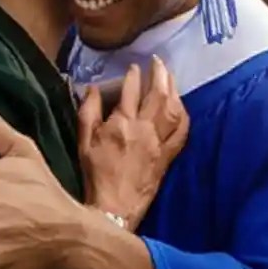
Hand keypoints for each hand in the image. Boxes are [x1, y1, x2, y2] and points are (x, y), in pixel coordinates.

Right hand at [79, 56, 188, 230]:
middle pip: (158, 94)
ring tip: (170, 77)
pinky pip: (182, 132)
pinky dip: (184, 115)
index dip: (134, 75)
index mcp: (121, 124)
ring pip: (173, 109)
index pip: (131, 91)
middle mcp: (143, 130)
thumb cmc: (95, 174)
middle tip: (159, 62)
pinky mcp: (168, 156)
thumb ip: (88, 112)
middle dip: (160, 74)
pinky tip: (181, 106)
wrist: (114, 207)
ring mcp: (159, 143)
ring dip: (174, 89)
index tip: (134, 66)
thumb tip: (93, 88)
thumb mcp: (83, 141)